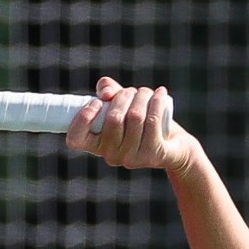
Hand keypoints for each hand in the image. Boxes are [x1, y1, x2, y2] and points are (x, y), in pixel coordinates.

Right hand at [66, 76, 194, 173]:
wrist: (172, 143)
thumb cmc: (140, 121)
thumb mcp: (120, 104)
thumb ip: (107, 91)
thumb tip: (107, 93)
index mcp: (96, 146)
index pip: (75, 139)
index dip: (83, 118)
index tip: (98, 102)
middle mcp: (111, 156)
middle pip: (113, 118)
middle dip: (124, 96)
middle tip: (132, 92)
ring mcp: (132, 158)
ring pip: (135, 117)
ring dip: (142, 96)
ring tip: (146, 92)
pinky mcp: (153, 155)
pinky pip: (153, 122)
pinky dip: (157, 102)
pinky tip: (161, 93)